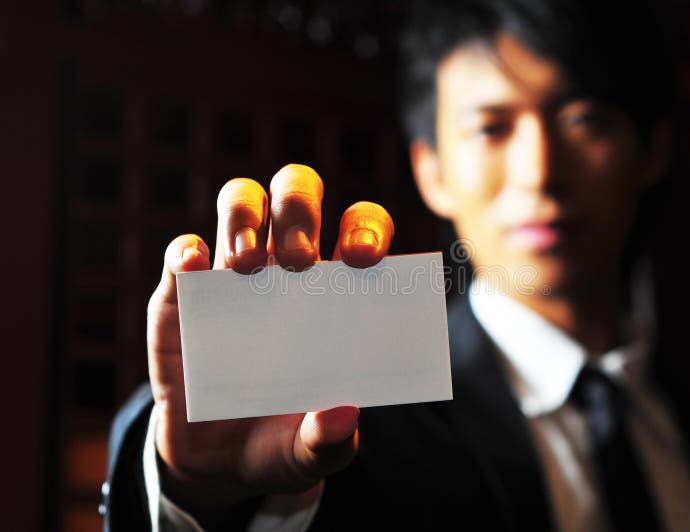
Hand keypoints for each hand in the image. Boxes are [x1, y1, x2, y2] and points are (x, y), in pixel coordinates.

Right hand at [146, 164, 393, 526]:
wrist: (217, 464)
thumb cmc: (280, 443)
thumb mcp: (309, 453)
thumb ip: (329, 440)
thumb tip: (343, 417)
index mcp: (335, 292)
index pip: (360, 230)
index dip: (365, 230)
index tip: (363, 259)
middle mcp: (285, 270)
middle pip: (296, 196)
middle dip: (298, 210)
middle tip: (298, 260)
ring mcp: (231, 276)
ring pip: (240, 202)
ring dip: (243, 216)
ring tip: (244, 265)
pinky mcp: (180, 297)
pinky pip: (181, 253)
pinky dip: (185, 252)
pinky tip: (193, 268)